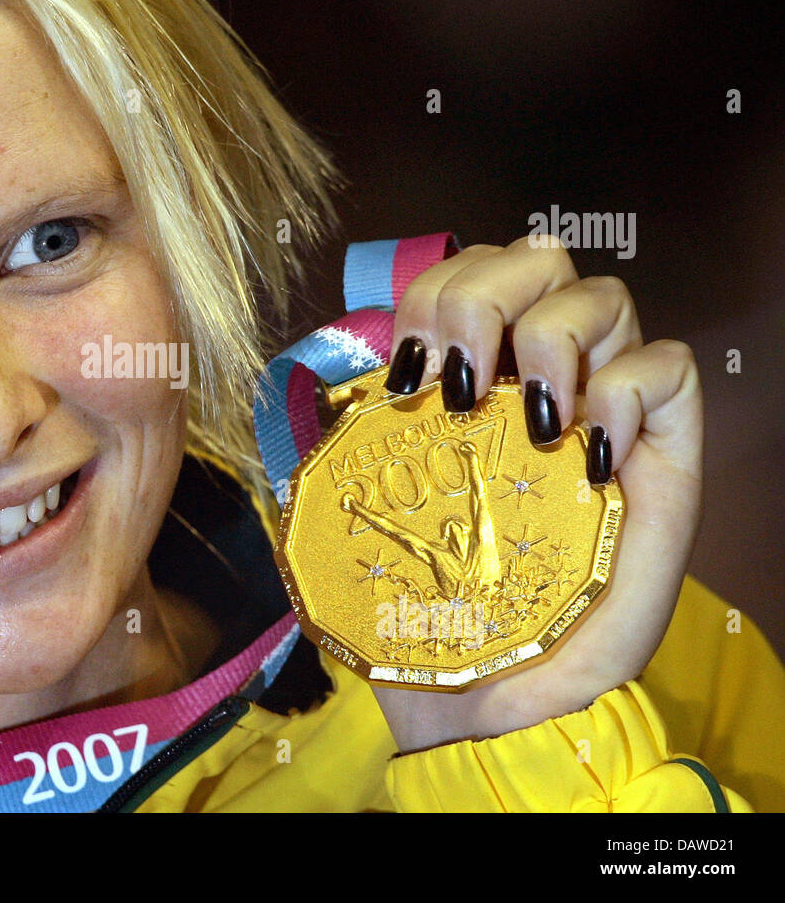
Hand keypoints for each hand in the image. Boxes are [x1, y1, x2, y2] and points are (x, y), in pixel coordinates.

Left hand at [371, 236, 702, 752]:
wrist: (494, 697)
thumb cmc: (428, 604)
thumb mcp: (359, 518)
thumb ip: (336, 450)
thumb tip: (290, 391)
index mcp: (470, 378)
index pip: (466, 272)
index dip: (430, 293)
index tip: (406, 372)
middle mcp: (536, 378)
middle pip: (535, 259)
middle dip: (484, 295)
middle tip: (457, 380)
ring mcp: (603, 408)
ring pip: (602, 295)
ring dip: (550, 338)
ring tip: (525, 420)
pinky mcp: (665, 451)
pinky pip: (668, 365)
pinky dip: (625, 391)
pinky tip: (587, 453)